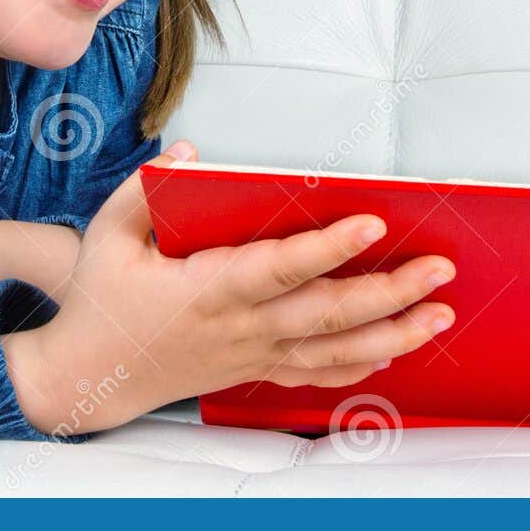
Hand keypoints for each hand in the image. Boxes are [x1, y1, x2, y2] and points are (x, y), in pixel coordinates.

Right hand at [1, 140, 456, 434]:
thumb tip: (190, 153)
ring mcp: (252, 355)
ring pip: (335, 350)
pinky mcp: (254, 370)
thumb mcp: (106, 236)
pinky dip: (360, 364)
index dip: (328, 248)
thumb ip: (145, 191)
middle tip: (440, 269)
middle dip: (391, 292)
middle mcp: (239, 328)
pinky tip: (396, 350)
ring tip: (441, 313)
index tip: (372, 224)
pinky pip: (316, 373)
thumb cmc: (100, 301)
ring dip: (395, 333)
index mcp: (206, 291)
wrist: (88, 377)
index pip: (279, 267)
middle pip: (327, 314)